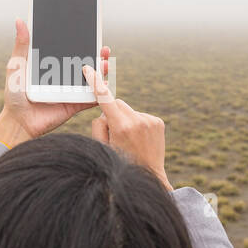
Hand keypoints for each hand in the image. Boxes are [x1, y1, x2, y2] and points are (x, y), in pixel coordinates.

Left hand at [0, 19, 110, 146]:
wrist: (18, 121)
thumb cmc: (15, 94)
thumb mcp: (17, 66)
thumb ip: (22, 45)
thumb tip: (19, 21)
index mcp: (52, 66)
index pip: (70, 51)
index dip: (82, 43)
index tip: (91, 34)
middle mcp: (64, 77)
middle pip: (85, 63)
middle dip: (97, 55)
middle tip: (104, 48)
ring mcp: (71, 91)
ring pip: (91, 79)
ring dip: (101, 71)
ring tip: (106, 64)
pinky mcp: (75, 105)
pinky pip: (91, 99)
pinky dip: (100, 93)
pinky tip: (106, 85)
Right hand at [82, 64, 171, 191]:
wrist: (149, 177)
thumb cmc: (121, 164)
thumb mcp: (102, 147)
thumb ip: (99, 125)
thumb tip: (106, 112)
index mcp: (121, 127)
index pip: (105, 99)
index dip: (96, 83)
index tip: (90, 69)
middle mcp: (137, 121)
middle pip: (117, 103)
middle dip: (113, 113)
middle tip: (115, 134)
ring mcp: (150, 121)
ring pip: (128, 110)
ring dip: (125, 119)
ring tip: (130, 140)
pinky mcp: (158, 122)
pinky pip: (140, 115)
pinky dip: (136, 123)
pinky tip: (139, 139)